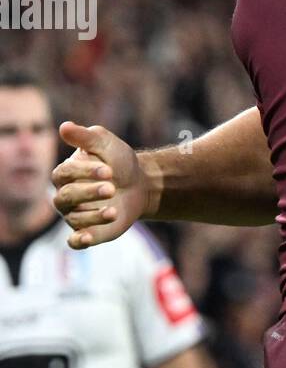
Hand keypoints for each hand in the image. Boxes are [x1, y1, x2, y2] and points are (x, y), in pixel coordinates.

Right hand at [52, 122, 148, 248]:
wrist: (140, 185)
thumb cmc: (118, 162)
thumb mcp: (106, 144)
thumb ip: (85, 137)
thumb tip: (64, 126)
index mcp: (66, 173)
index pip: (66, 173)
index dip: (85, 172)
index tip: (109, 170)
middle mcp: (66, 196)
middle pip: (67, 197)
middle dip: (89, 192)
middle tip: (112, 187)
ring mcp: (76, 215)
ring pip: (75, 219)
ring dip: (94, 216)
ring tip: (114, 210)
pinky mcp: (89, 232)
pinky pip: (75, 241)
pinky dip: (78, 241)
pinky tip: (88, 238)